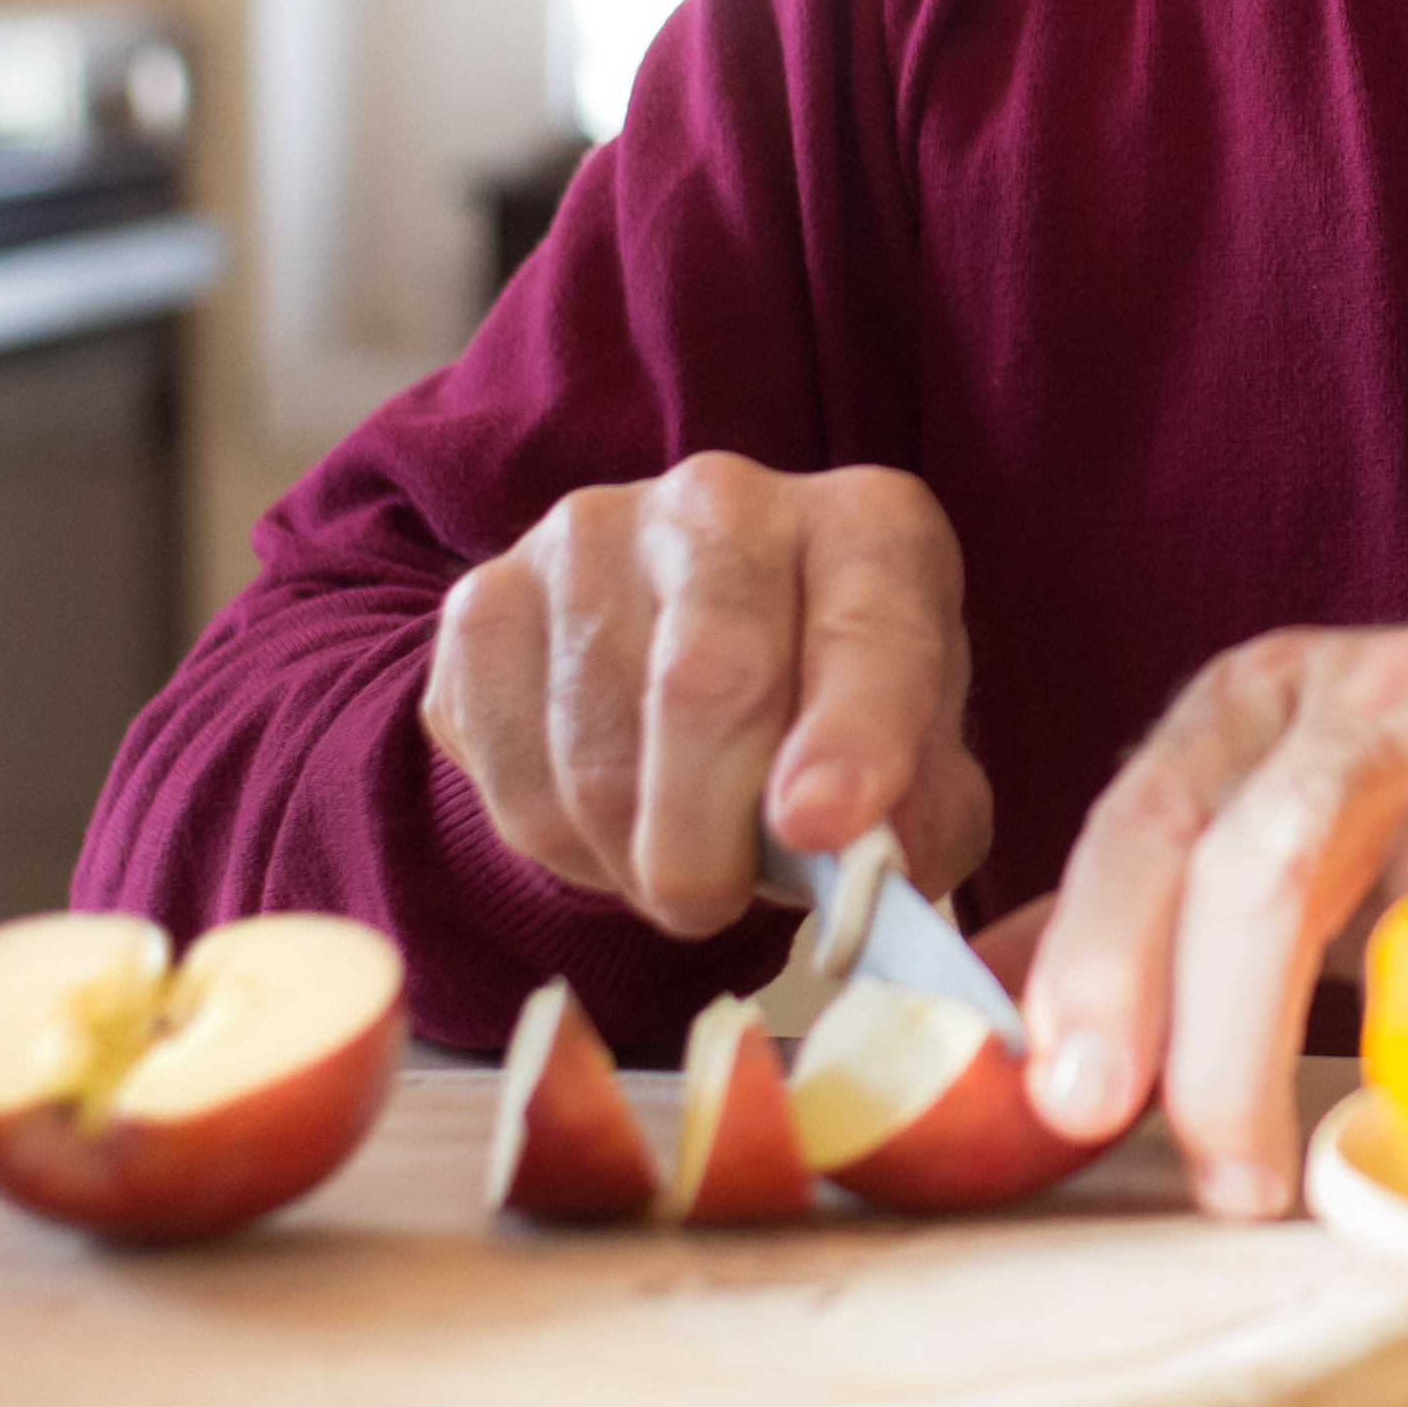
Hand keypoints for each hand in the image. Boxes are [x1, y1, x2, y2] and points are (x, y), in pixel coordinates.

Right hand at [420, 454, 992, 939]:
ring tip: (672, 860)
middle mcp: (726, 502)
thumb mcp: (915, 772)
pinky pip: (507, 769)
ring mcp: (591, 536)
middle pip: (705, 681)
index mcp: (868, 528)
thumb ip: (920, 819)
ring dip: (632, 858)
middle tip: (715, 904)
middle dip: (709, 838)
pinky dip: (558, 844)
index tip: (820, 825)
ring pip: (595, 752)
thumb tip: (873, 869)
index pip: (871, 625)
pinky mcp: (486, 598)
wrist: (679, 660)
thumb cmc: (821, 723)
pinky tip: (604, 823)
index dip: (851, 732)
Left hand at [1022, 605, 1407, 1217]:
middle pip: (1260, 847)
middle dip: (1205, 1024)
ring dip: (1356, 1043)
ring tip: (1327, 1169)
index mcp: (1261, 705)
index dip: (1099, 960)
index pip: (1148, 822)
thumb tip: (987, 1027)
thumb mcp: (1294, 828)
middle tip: (1205, 1166)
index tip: (1071, 1098)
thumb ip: (1162, 924)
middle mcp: (1372, 683)